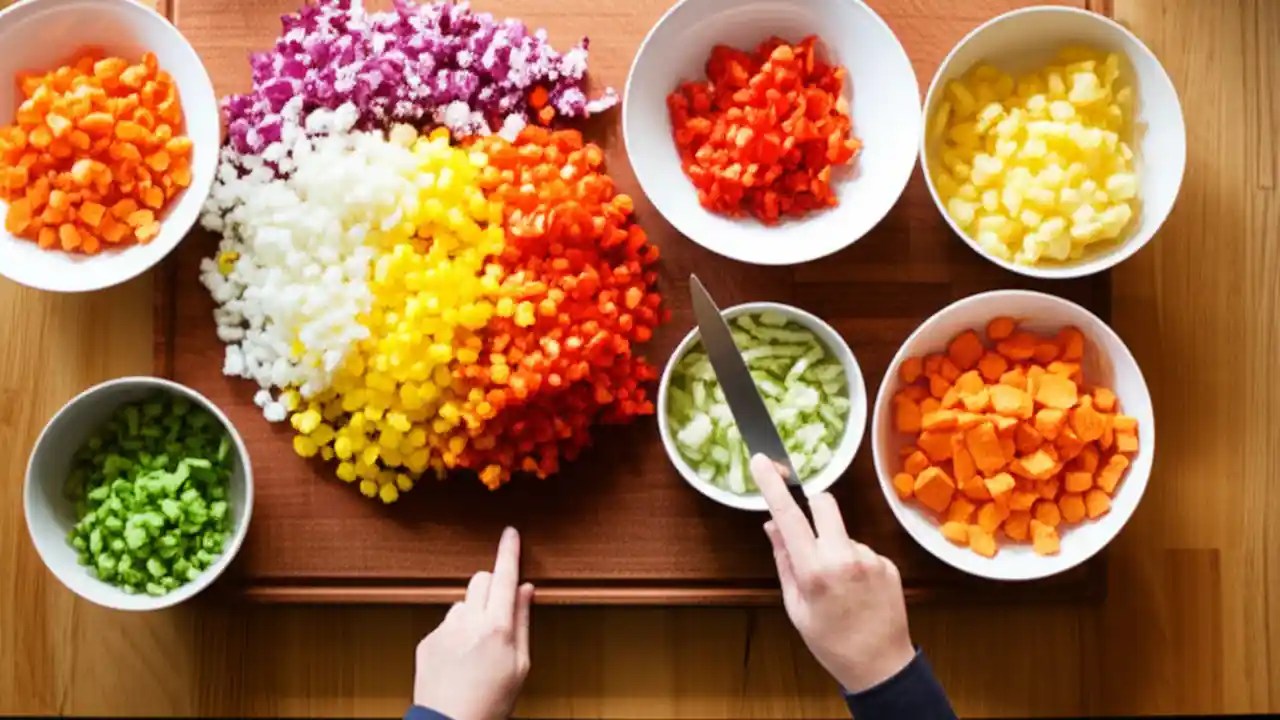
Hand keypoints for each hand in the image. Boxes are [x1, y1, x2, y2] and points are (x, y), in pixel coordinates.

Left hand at [413, 527, 534, 719]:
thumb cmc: (490, 702)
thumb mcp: (520, 665)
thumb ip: (523, 621)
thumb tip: (526, 590)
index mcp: (498, 628)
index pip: (506, 577)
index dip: (509, 552)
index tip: (511, 533)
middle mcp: (469, 622)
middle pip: (481, 579)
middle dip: (493, 586)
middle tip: (499, 612)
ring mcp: (445, 630)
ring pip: (463, 602)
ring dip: (473, 612)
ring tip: (477, 647)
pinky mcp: (427, 640)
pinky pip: (446, 623)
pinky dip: (456, 632)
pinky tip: (459, 659)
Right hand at [752, 455, 914, 693]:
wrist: (879, 664)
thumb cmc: (830, 641)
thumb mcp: (795, 606)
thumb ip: (784, 561)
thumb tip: (772, 526)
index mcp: (815, 571)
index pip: (789, 517)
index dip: (773, 486)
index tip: (763, 462)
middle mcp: (844, 557)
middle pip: (824, 503)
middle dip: (812, 506)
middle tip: (807, 530)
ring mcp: (870, 558)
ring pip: (842, 531)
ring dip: (834, 545)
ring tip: (838, 585)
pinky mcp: (887, 563)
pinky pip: (862, 549)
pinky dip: (853, 561)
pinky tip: (856, 590)